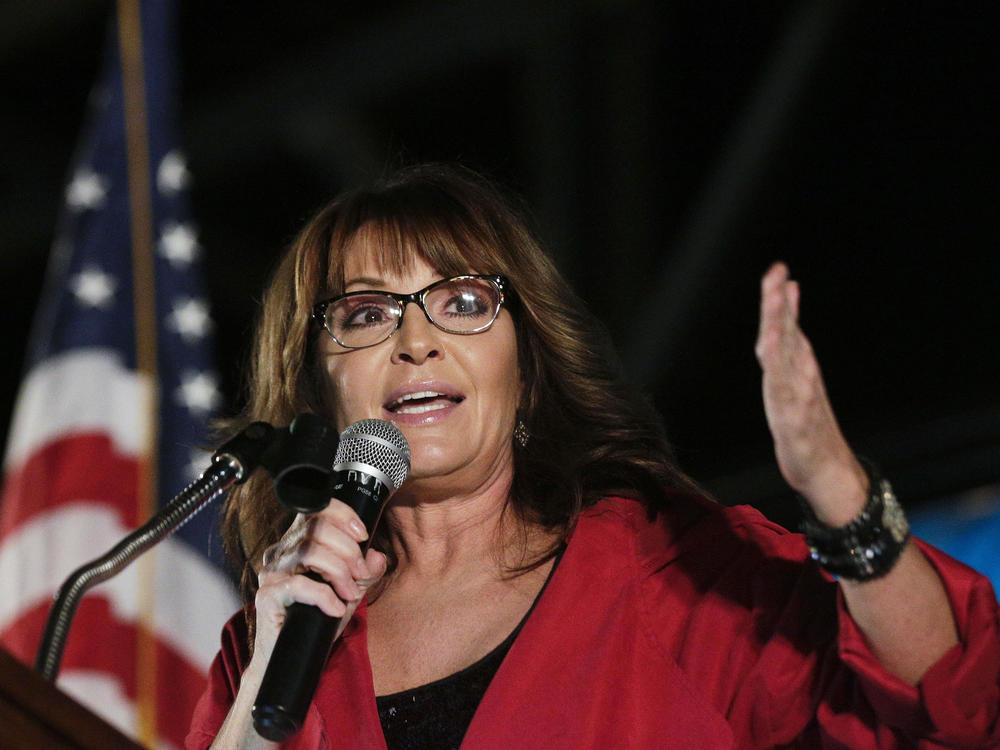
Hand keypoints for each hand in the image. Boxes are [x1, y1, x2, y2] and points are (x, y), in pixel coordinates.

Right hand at [251, 499, 387, 661]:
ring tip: (350, 592)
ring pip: (308, 552)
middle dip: (348, 550)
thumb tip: (377, 555)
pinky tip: (336, 608)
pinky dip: (324, 596)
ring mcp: (272, 573)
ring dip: (339, 571)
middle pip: (316, 529)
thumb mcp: (351, 591)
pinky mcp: (266, 596)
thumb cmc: (318, 619)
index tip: (363, 534)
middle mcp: (282, 552)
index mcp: (298, 542)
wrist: (293, 657)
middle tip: (361, 574)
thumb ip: (365, 572)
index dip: (343, 515)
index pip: (316, 510)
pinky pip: (298, 586)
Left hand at [755, 262, 866, 524]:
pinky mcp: (792, 418)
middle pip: (786, 333)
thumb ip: (790, 349)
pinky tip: (774, 346)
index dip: (780, 298)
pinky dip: (778, 365)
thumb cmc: (808, 423)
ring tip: (775, 299)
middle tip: (777, 273)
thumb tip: (789, 319)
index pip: (787, 326)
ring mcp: (797, 394)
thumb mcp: (796, 383)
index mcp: (798, 365)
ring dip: (780, 326)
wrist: (828, 469)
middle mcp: (800, 374)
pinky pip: (781, 387)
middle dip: (779, 303)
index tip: (778, 270)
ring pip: (785, 355)